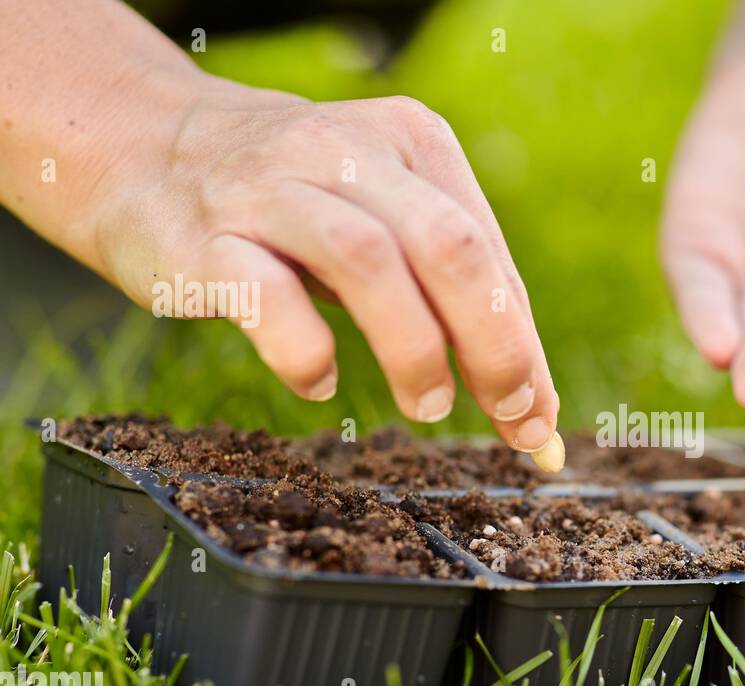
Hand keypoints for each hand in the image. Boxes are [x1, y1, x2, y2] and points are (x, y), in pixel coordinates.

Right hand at [94, 86, 559, 453]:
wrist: (143, 149)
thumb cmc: (296, 206)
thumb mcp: (383, 217)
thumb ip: (452, 295)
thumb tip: (529, 407)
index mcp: (410, 142)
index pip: (487, 251)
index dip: (523, 343)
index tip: (536, 420)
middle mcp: (344, 150)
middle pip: (447, 246)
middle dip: (494, 342)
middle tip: (506, 413)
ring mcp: (270, 189)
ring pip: (368, 262)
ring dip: (414, 348)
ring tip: (428, 405)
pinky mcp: (204, 238)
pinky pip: (266, 296)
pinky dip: (306, 351)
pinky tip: (319, 381)